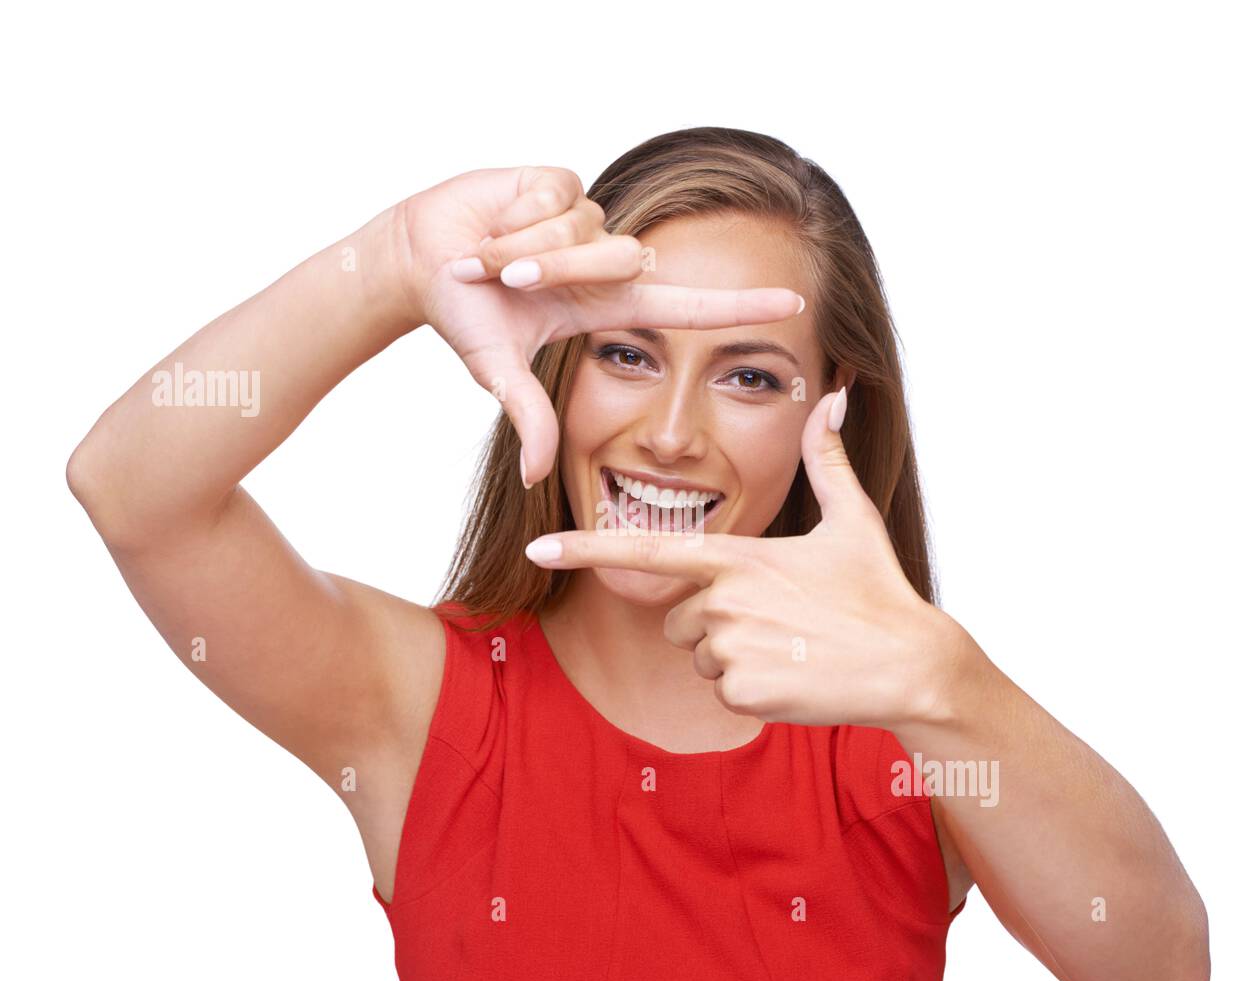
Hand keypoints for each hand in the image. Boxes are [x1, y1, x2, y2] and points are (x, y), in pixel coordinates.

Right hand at [393, 166, 803, 485]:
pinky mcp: (564, 180)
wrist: (420, 257)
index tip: (795, 304)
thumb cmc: (464, 313)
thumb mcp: (499, 370)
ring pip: (589, 229)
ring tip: (489, 256)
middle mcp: (607, 261)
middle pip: (627, 260)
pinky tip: (494, 220)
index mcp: (605, 306)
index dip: (739, 307)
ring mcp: (589, 219)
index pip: (687, 309)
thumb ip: (529, 418)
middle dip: (557, 271)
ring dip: (527, 248)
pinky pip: (557, 197)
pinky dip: (514, 217)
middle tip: (505, 281)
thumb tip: (538, 477)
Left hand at [522, 388, 967, 728]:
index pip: (646, 548)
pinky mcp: (742, 691)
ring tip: (792, 647)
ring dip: (735, 657)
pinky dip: (753, 690)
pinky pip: (723, 691)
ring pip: (700, 657)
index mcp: (737, 554)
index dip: (584, 548)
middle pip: (681, 618)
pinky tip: (795, 676)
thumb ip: (826, 461)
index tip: (536, 550)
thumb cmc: (879, 591)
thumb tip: (834, 399)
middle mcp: (723, 598)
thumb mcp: (851, 520)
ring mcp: (730, 646)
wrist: (911, 663)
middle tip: (778, 622)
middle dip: (716, 623)